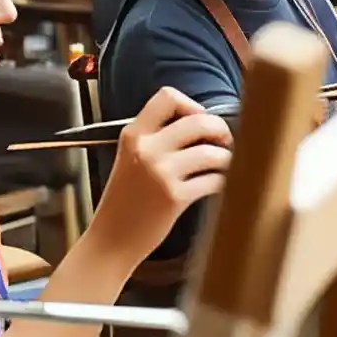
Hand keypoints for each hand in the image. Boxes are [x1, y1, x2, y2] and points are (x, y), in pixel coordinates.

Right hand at [91, 87, 232, 259]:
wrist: (111, 239)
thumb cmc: (125, 201)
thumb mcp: (129, 159)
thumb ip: (155, 139)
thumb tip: (202, 125)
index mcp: (133, 135)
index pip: (167, 97)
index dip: (192, 105)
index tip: (198, 123)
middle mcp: (146, 149)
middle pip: (199, 120)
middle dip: (220, 129)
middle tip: (223, 143)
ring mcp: (160, 173)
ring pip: (211, 151)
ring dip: (226, 158)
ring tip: (224, 166)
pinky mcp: (174, 197)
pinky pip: (213, 180)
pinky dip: (221, 181)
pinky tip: (217, 185)